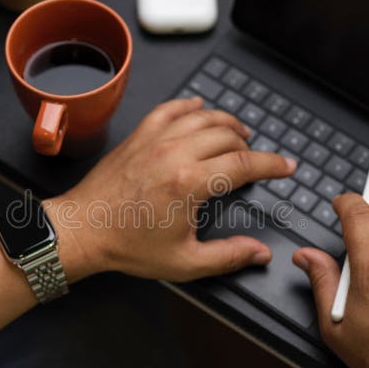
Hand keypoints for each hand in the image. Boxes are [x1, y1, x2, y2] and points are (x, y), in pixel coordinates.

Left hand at [44, 97, 295, 281]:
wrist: (83, 229)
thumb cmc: (127, 245)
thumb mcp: (184, 262)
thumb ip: (227, 256)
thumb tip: (259, 253)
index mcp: (190, 183)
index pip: (245, 163)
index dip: (272, 164)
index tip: (285, 166)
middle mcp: (175, 153)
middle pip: (227, 136)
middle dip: (250, 146)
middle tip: (256, 159)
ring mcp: (155, 140)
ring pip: (202, 117)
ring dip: (226, 122)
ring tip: (238, 132)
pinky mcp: (138, 136)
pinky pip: (169, 108)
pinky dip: (188, 105)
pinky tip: (198, 106)